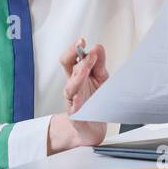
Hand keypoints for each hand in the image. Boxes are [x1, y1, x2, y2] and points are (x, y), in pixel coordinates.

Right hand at [49, 39, 108, 153]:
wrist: (91, 128)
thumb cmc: (94, 101)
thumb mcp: (100, 79)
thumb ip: (99, 64)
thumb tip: (98, 47)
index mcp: (78, 74)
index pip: (71, 57)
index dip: (74, 48)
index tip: (82, 40)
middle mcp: (74, 85)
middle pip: (67, 66)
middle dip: (74, 56)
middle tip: (85, 50)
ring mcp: (73, 100)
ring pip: (71, 86)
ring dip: (78, 76)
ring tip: (85, 69)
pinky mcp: (76, 115)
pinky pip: (74, 109)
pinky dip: (77, 103)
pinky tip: (81, 97)